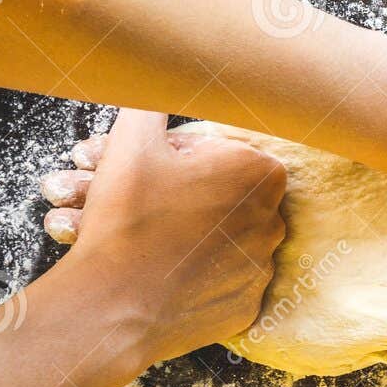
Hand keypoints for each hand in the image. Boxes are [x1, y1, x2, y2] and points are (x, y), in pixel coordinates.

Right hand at [40, 109, 286, 372]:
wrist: (111, 303)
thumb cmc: (126, 218)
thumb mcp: (133, 142)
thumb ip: (154, 105)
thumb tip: (162, 82)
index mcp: (260, 172)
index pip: (220, 153)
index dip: (179, 158)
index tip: (151, 171)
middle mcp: (274, 219)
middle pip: (223, 195)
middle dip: (183, 195)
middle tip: (141, 204)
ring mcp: (263, 266)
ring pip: (222, 237)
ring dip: (189, 234)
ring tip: (147, 240)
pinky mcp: (248, 304)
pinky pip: (221, 280)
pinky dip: (195, 275)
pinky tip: (163, 271)